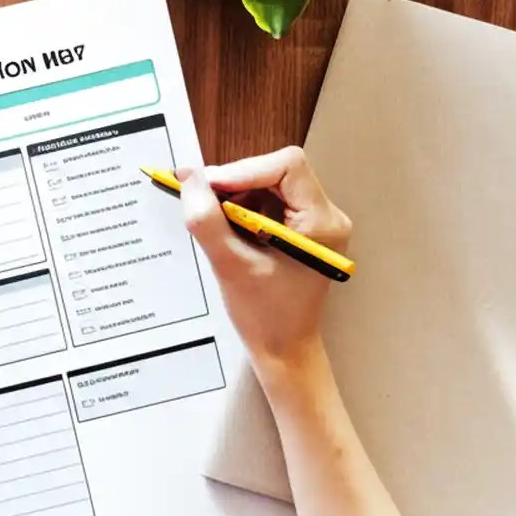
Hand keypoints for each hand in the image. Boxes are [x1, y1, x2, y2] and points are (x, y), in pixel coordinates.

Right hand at [180, 147, 350, 386]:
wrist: (283, 348)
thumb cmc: (266, 316)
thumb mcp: (231, 266)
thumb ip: (208, 221)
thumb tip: (190, 180)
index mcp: (321, 222)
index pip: (287, 167)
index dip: (244, 169)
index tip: (208, 185)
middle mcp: (325, 216)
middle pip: (276, 172)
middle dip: (235, 182)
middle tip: (199, 198)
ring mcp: (313, 222)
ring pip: (268, 185)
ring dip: (235, 196)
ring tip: (211, 219)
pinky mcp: (298, 230)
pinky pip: (266, 202)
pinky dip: (240, 208)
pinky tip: (223, 228)